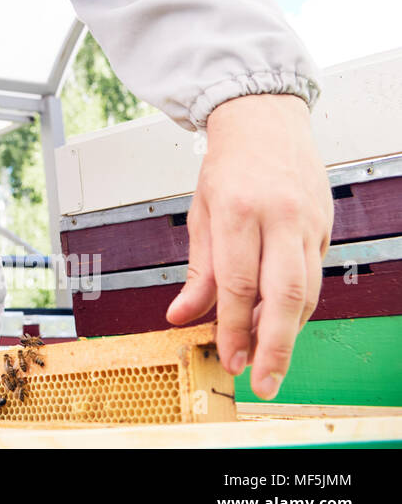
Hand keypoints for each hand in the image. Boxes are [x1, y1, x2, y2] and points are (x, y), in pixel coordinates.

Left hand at [166, 93, 331, 398]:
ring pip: (306, 291)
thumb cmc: (228, 165)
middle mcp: (278, 217)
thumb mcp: (200, 213)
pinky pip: (313, 278)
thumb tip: (180, 315)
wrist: (265, 122)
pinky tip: (282, 324)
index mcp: (237, 211)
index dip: (233, 328)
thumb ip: (196, 270)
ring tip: (267, 360)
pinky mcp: (324, 227)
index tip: (227, 358)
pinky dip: (298, 307)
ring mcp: (307, 222)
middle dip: (273, 346)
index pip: (237, 283)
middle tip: (262, 381)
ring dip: (288, 332)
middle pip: (282, 295)